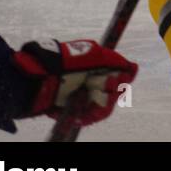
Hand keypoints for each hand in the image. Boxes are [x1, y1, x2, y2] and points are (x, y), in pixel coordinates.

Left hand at [12, 39, 137, 126]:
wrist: (37, 81)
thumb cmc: (66, 64)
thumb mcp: (94, 55)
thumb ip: (116, 61)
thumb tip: (133, 68)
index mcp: (101, 65)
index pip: (124, 75)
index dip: (121, 79)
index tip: (113, 80)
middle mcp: (95, 78)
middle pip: (115, 93)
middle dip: (106, 94)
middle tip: (91, 90)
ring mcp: (85, 94)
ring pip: (104, 107)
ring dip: (95, 108)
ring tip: (81, 106)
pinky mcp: (75, 107)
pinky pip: (89, 116)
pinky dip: (84, 116)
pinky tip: (74, 115)